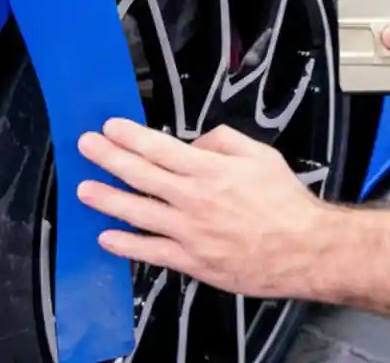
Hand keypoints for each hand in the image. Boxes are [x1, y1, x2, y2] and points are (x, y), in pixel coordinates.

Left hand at [76, 118, 335, 299]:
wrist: (305, 249)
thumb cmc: (287, 203)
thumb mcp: (262, 155)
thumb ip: (224, 142)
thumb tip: (195, 144)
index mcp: (211, 170)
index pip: (159, 147)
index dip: (129, 136)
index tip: (110, 128)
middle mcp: (194, 199)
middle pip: (140, 174)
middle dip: (108, 158)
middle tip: (86, 146)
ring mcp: (190, 232)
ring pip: (137, 212)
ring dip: (107, 198)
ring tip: (84, 189)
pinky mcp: (192, 260)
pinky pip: (151, 251)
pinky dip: (126, 245)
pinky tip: (107, 237)